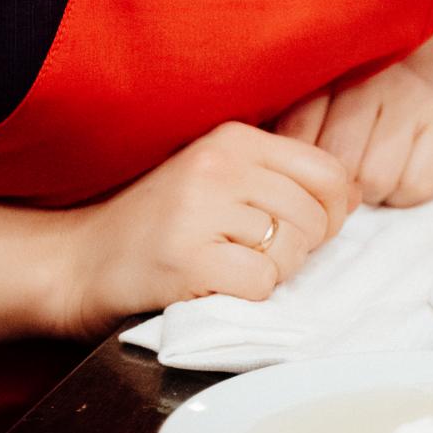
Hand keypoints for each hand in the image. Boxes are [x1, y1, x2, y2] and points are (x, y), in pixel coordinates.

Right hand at [52, 122, 354, 338]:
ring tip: (231, 267)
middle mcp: (219, 165)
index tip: (308, 230)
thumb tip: (353, 195)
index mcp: (233, 137)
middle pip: (314, 216)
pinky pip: (260, 284)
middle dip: (300, 249)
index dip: (334, 211)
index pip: (327, 171)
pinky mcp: (188, 258)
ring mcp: (201, 210)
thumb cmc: (158, 223)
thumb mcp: (217, 177)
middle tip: (258, 256)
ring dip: (272, 273)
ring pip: (292, 251)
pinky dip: (248, 295)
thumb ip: (278, 178)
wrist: (80, 259)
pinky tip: (215, 284)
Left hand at [273, 59, 432, 208]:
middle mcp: (373, 79)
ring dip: (372, 189)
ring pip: (376, 179)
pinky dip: (404, 194)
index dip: (302, 162)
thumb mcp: (310, 106)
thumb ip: (290, 133)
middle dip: (338, 181)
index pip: (298, 132)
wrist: (409, 77)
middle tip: (347, 172)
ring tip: (373, 170)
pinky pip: (415, 187)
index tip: (308, 164)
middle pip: (340, 162)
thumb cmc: (344, 104)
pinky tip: (401, 171)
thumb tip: (274, 173)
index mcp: (328, 72)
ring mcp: (413, 97)